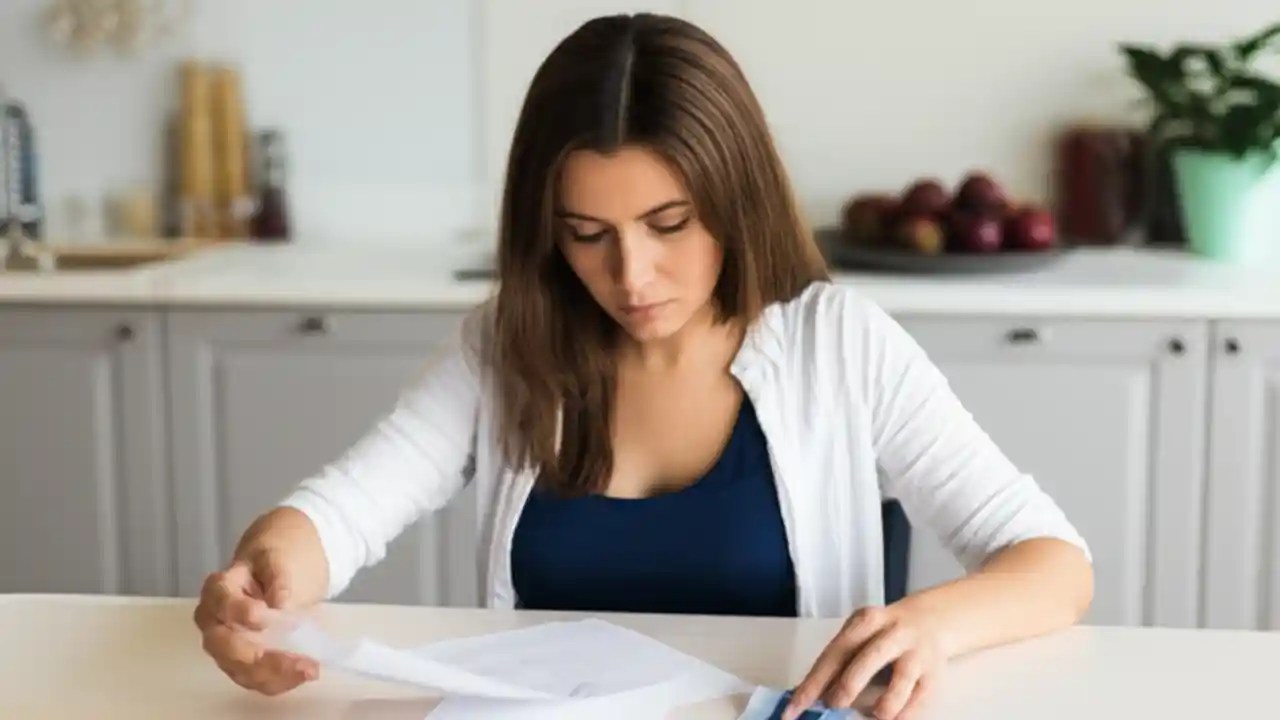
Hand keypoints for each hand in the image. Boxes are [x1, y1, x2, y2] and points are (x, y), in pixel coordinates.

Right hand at [193, 547, 319, 695]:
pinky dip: (278, 681)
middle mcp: (213, 622)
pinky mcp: (240, 662)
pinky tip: (302, 674)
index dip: (242, 614)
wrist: (275, 569)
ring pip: (240, 670)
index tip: (270, 616)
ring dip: (274, 676)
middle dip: (262, 659)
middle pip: (225, 648)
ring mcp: (224, 646)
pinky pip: (254, 679)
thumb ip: (278, 578)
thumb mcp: (278, 558)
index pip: (223, 604)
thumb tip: (280, 604)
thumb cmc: (273, 561)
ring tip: (309, 670)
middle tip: (299, 661)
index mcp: (218, 589)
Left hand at [783, 605, 944, 719]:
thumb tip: (806, 694)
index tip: (795, 706)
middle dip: (848, 685)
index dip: (814, 681)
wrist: (933, 619)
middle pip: (869, 658)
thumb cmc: (884, 633)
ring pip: (901, 680)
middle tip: (833, 705)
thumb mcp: (859, 635)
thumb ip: (838, 661)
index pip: (836, 652)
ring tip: (872, 716)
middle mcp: (894, 633)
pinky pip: (919, 699)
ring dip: (884, 704)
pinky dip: (903, 714)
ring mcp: (917, 653)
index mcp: (867, 621)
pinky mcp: (934, 674)